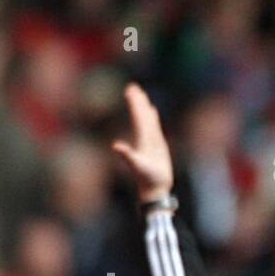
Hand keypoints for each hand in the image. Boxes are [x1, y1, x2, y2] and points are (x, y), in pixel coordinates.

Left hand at [111, 82, 173, 202]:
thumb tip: (116, 146)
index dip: (134, 104)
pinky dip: (153, 118)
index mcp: (141, 139)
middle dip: (137, 102)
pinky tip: (152, 111)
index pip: (137, 117)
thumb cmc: (147, 179)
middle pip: (140, 116)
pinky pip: (155, 128)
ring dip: (144, 108)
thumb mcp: (137, 166)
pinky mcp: (158, 146)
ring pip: (147, 120)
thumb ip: (127, 155)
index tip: (130, 90)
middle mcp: (145, 138)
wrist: (154, 189)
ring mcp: (151, 142)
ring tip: (142, 95)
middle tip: (133, 86)